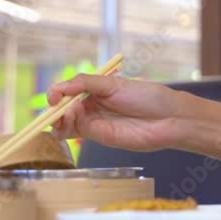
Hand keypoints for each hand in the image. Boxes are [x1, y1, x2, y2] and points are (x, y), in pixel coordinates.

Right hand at [47, 74, 186, 151]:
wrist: (167, 119)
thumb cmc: (146, 96)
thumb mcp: (114, 84)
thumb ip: (86, 83)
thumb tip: (60, 86)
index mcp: (96, 89)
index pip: (69, 91)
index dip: (58, 92)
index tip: (54, 94)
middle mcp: (92, 105)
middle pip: (63, 107)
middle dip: (55, 107)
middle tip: (57, 105)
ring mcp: (94, 121)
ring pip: (65, 121)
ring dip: (58, 118)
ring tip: (68, 114)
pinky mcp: (97, 136)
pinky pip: (75, 132)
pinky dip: (66, 128)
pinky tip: (71, 121)